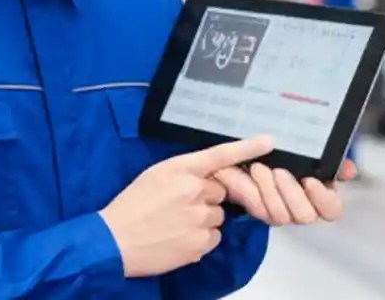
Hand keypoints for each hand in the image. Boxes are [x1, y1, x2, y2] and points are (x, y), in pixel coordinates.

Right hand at [99, 135, 272, 277]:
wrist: (116, 240)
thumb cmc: (132, 206)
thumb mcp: (155, 175)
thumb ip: (184, 173)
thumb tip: (207, 180)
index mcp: (180, 169)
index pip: (220, 155)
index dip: (247, 148)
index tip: (269, 142)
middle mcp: (194, 191)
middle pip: (220, 191)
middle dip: (207, 197)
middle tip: (181, 204)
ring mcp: (200, 218)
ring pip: (218, 215)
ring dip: (204, 218)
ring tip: (177, 223)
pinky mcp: (201, 242)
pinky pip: (214, 236)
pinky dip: (201, 238)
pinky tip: (179, 237)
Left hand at [213, 159, 356, 225]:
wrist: (233, 148)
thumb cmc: (271, 146)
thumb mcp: (299, 146)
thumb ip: (327, 158)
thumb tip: (350, 170)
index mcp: (318, 191)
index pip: (332, 209)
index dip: (324, 198)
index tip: (310, 180)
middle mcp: (301, 205)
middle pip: (307, 216)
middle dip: (292, 193)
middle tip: (280, 172)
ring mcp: (280, 210)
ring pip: (284, 216)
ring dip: (272, 190)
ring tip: (260, 168)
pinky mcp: (259, 211)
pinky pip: (262, 211)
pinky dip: (256, 191)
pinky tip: (251, 173)